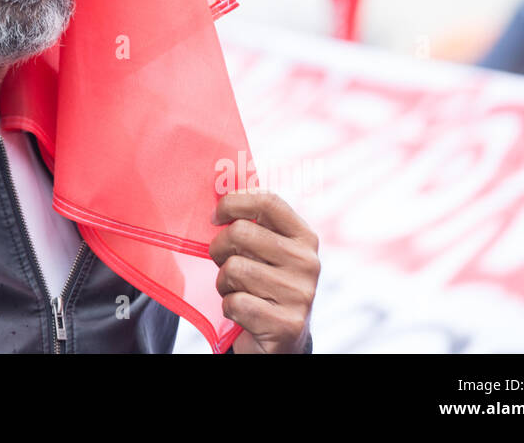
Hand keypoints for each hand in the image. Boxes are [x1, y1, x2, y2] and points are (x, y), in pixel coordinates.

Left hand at [209, 190, 319, 353]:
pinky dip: (228, 308)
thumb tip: (218, 182)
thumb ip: (252, 223)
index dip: (234, 201)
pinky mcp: (287, 324)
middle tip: (222, 261)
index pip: (269, 201)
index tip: (215, 216)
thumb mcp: (266, 252)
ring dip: (224, 283)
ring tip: (236, 290)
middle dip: (219, 248)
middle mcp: (308, 263)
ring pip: (234, 269)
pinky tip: (243, 312)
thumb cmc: (263, 286)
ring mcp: (301, 294)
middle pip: (242, 233)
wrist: (281, 342)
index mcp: (304, 238)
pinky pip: (235, 303)